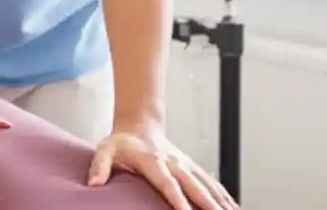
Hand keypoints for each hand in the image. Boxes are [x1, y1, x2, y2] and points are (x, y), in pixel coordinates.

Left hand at [87, 122, 238, 209]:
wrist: (139, 124)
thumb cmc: (121, 142)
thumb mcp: (105, 150)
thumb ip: (99, 166)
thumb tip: (93, 183)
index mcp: (153, 161)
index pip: (167, 183)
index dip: (176, 198)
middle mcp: (174, 163)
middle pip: (194, 185)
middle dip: (207, 203)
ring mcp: (185, 165)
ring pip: (207, 184)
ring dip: (220, 200)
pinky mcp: (191, 167)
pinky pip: (211, 183)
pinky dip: (223, 195)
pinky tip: (233, 207)